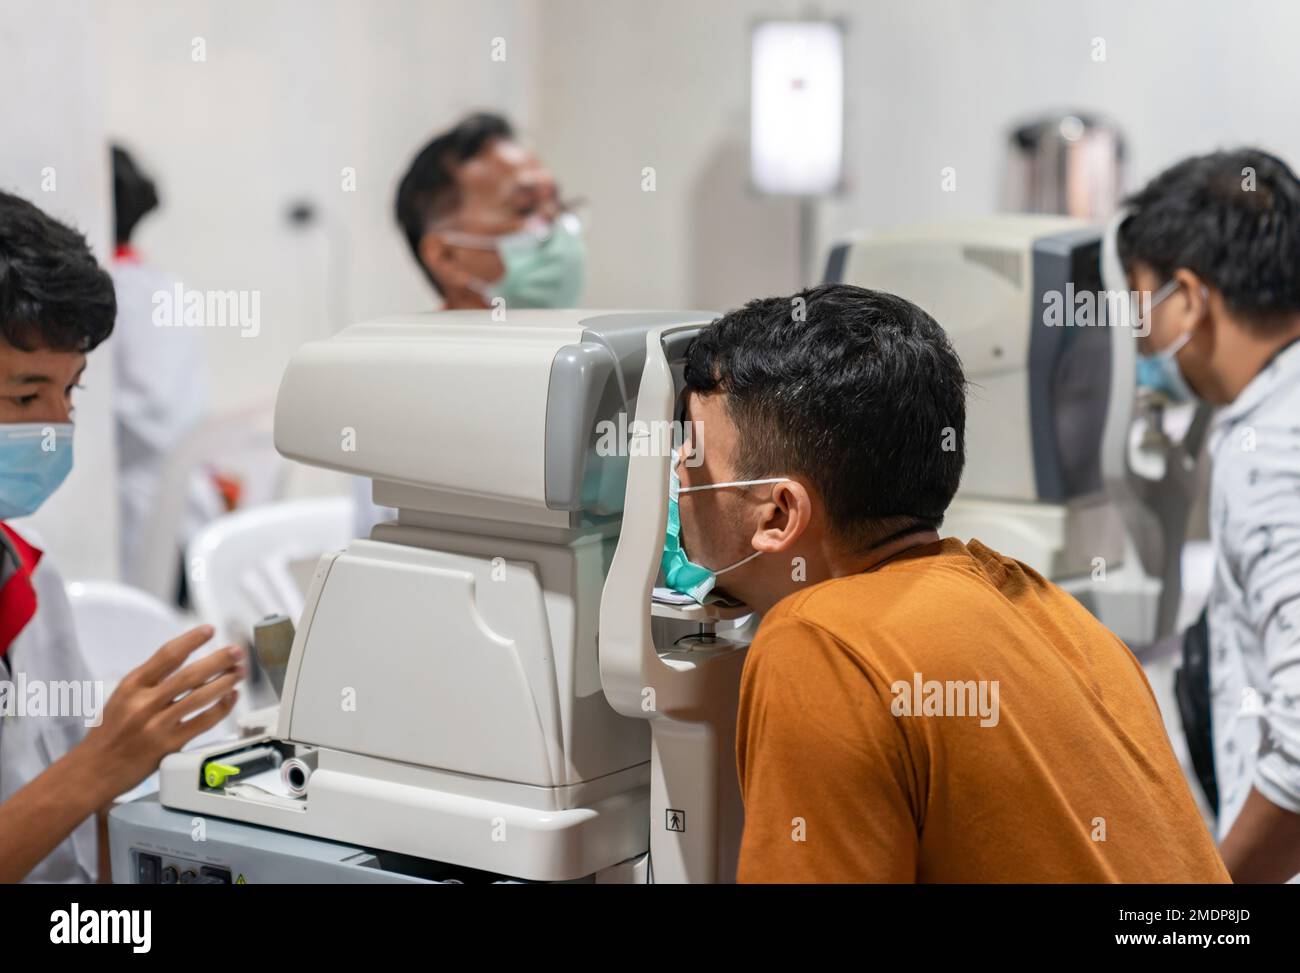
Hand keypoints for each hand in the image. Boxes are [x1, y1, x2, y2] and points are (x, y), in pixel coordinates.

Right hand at [77, 625, 243, 803]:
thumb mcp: (121, 698)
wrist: (91, 771)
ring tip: (239, 672)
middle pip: (190, 675)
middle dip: (218, 660)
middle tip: (237, 651)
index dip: (191, 640)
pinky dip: (221, 708)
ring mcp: (157, 725)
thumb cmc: (108, 734)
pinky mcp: (169, 746)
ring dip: (225, 682)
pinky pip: (203, 722)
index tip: (209, 630)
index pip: (166, 655)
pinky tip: (231, 698)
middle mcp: (144, 703)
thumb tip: (185, 660)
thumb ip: (150, 681)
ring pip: (200, 697)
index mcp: (131, 686)